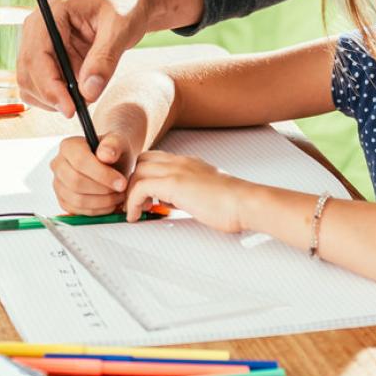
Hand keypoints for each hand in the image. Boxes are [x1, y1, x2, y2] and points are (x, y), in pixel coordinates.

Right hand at [16, 0, 149, 116]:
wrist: (127, 3)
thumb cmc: (123, 5)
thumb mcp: (120, 28)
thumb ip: (104, 59)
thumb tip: (88, 93)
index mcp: (50, 13)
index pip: (36, 55)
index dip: (49, 86)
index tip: (70, 108)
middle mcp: (37, 28)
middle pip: (27, 73)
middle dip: (51, 97)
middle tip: (79, 110)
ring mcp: (38, 44)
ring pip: (30, 84)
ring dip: (54, 99)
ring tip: (86, 95)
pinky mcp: (46, 59)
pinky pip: (41, 87)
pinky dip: (57, 97)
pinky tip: (80, 93)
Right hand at [51, 132, 133, 214]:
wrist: (112, 164)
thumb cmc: (113, 152)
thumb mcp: (118, 142)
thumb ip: (113, 143)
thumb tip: (105, 154)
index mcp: (68, 146)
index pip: (80, 161)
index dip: (102, 174)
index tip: (121, 182)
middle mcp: (58, 164)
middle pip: (76, 182)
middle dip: (103, 189)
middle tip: (121, 189)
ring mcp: (58, 184)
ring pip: (77, 199)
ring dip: (102, 201)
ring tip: (118, 196)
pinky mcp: (63, 200)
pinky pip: (78, 211)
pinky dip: (98, 210)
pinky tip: (110, 203)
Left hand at [123, 151, 250, 232]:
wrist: (245, 203)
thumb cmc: (233, 203)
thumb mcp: (205, 192)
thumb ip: (188, 193)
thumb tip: (174, 202)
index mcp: (189, 163)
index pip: (155, 160)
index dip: (144, 176)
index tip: (142, 196)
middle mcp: (180, 162)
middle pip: (142, 162)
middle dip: (133, 182)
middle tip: (135, 203)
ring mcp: (176, 170)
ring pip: (137, 172)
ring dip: (130, 193)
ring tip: (135, 211)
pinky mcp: (173, 183)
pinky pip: (139, 188)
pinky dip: (132, 202)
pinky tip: (136, 215)